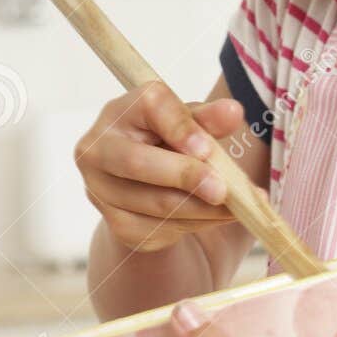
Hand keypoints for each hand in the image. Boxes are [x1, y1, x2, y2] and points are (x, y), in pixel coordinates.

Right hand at [75, 81, 245, 253]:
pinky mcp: (117, 224)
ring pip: (157, 204)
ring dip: (203, 208)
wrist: (146, 183)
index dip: (180, 128)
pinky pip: (162, 229)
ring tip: (238, 206)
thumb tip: (232, 112)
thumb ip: (208, 118)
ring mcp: (101, 191)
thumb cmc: (169, 142)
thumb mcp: (189, 124)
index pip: (149, 107)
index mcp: (119, 112)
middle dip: (185, 176)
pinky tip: (218, 216)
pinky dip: (198, 224)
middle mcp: (98, 150)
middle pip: (138, 163)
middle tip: (222, 190)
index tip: (206, 148)